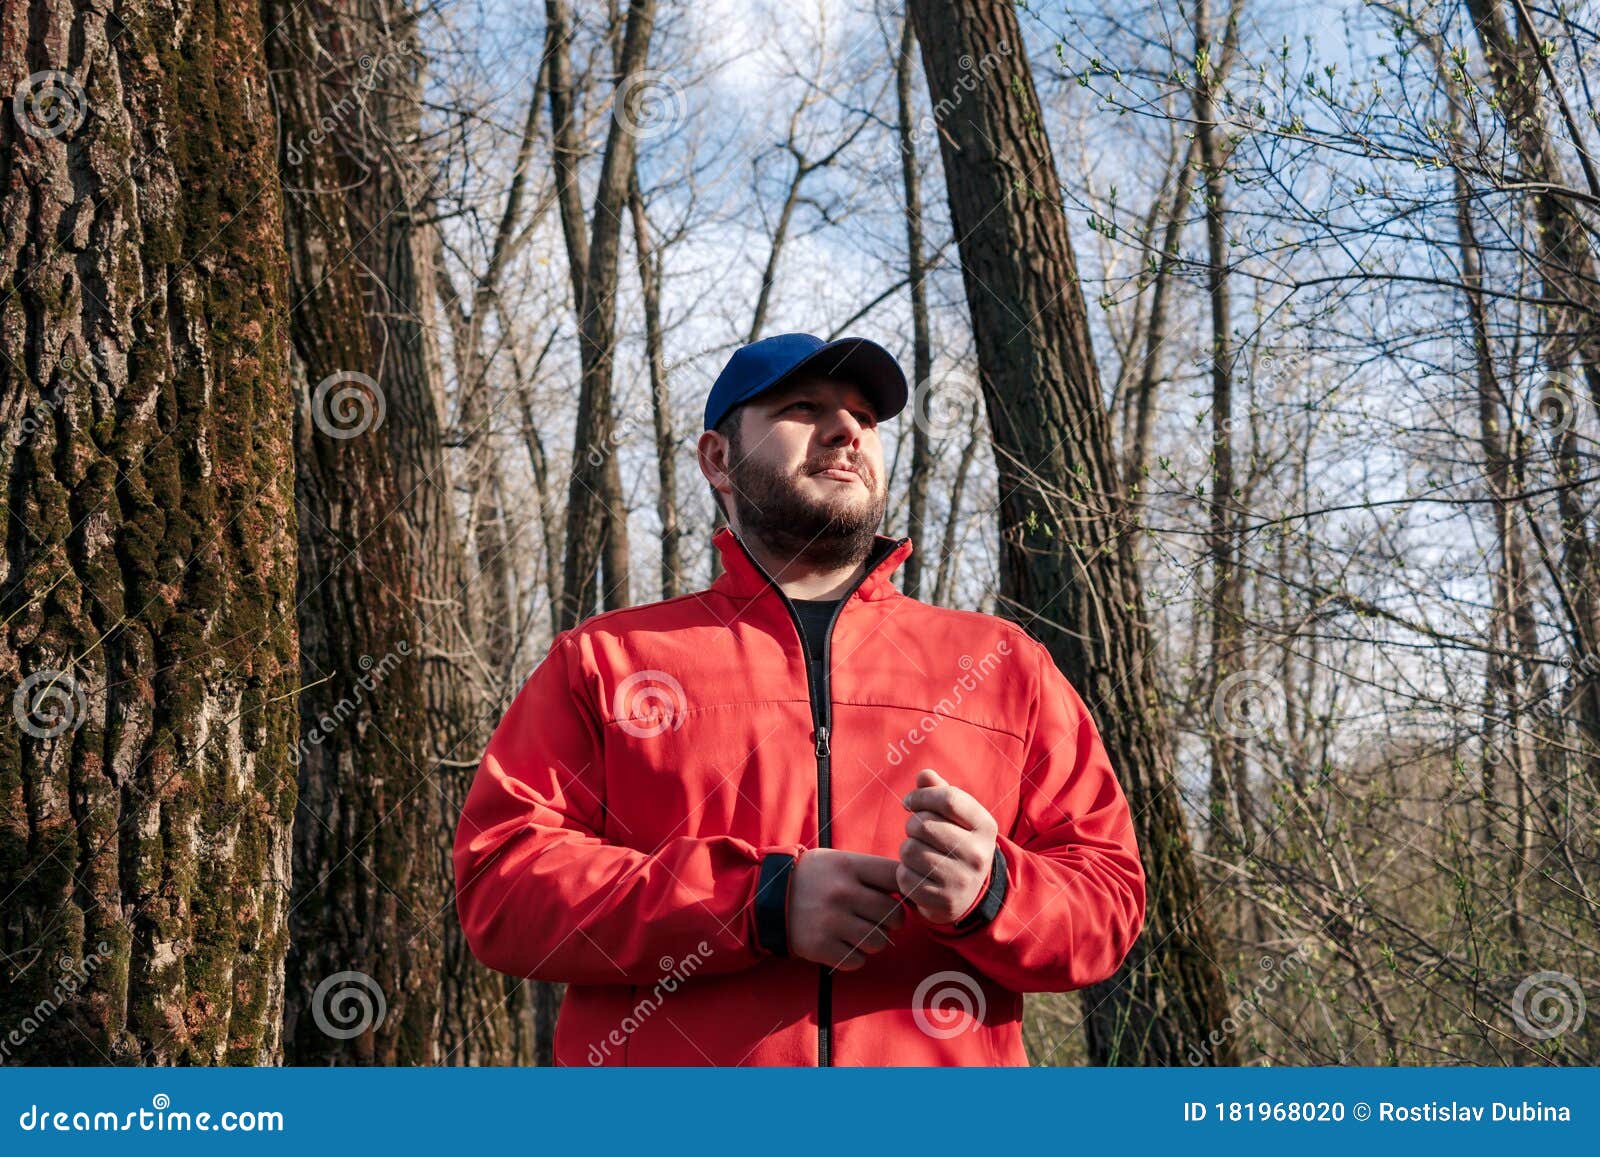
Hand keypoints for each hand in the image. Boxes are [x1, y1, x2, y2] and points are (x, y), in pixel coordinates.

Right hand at [786, 848, 906, 970]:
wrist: (766, 898)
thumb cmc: (811, 878)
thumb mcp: (838, 861)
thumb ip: (870, 872)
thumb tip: (909, 888)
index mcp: (849, 866)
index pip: (897, 876)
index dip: (907, 889)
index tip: (902, 897)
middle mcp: (843, 892)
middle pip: (894, 914)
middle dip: (891, 921)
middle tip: (879, 920)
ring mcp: (832, 921)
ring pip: (879, 942)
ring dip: (873, 941)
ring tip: (858, 933)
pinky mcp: (821, 946)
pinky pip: (858, 961)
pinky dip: (854, 957)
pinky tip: (843, 945)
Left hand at [897, 769, 998, 924]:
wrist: (970, 893)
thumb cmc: (957, 843)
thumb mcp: (957, 817)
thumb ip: (940, 791)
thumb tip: (924, 775)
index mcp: (985, 826)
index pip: (949, 799)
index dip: (922, 796)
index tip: (910, 802)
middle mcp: (978, 854)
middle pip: (924, 825)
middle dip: (911, 825)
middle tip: (916, 832)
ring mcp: (962, 880)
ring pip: (910, 851)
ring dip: (906, 850)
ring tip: (918, 854)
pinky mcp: (944, 901)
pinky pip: (906, 878)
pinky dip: (904, 874)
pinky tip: (917, 874)